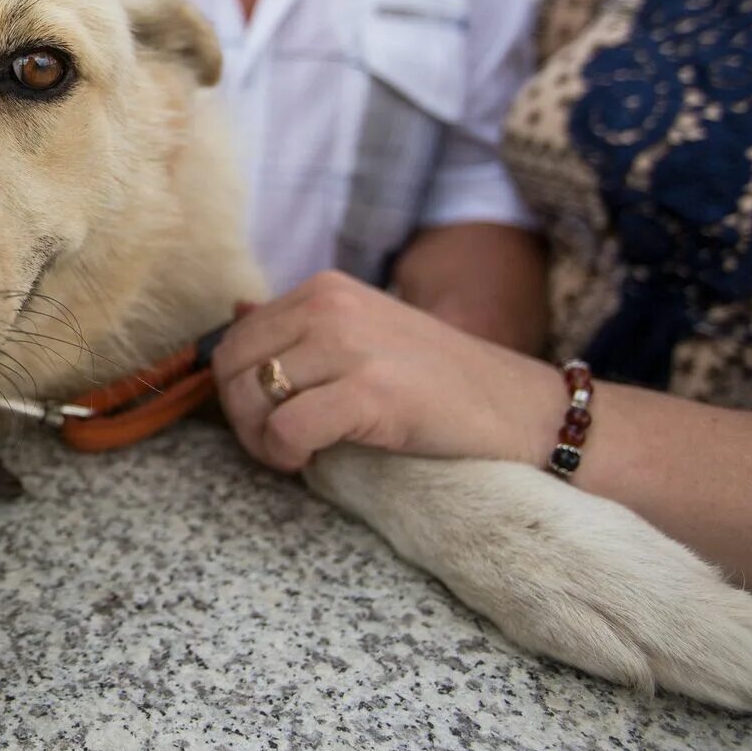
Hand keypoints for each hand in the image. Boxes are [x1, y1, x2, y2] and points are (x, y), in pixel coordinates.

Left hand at [212, 271, 558, 471]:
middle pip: (231, 368)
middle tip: (279, 445)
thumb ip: (300, 328)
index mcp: (324, 290)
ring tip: (297, 453)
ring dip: (261, 441)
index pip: (234, 340)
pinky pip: (287, 428)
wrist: (520, 410)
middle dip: (242, 417)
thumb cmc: (438, 383)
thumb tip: (234, 312)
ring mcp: (350, 345)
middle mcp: (330, 306)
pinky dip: (286, 454)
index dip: (237, 390)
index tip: (268, 420)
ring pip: (251, 398)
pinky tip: (312, 460)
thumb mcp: (364, 336)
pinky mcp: (370, 391)